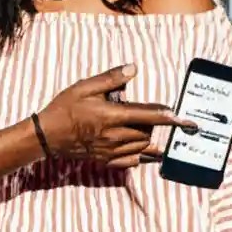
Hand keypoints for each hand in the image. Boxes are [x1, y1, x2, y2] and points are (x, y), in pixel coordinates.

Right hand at [37, 64, 196, 167]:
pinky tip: (142, 151)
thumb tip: (133, 69)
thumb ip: (111, 78)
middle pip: (147, 132)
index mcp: (112, 116)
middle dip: (152, 124)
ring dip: (147, 138)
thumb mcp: (85, 86)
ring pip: (141, 147)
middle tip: (148, 114)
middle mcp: (115, 136)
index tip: (184, 118)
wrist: (47, 136)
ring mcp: (110, 151)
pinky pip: (130, 162)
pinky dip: (140, 156)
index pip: (148, 116)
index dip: (169, 116)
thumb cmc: (65, 107)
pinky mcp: (105, 160)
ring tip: (143, 128)